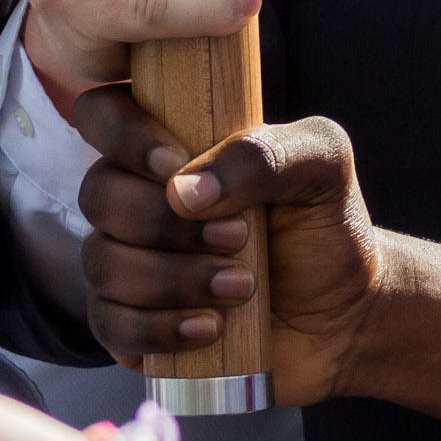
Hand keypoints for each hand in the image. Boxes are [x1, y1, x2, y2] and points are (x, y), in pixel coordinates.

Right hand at [76, 92, 389, 406]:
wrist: (341, 312)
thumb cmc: (323, 224)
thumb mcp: (322, 166)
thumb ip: (265, 155)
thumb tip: (185, 191)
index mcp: (172, 140)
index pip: (103, 112)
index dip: (122, 134)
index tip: (174, 164)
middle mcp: (137, 195)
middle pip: (99, 195)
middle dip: (167, 223)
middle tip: (237, 237)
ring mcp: (126, 260)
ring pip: (103, 264)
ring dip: (173, 280)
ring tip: (241, 287)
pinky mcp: (128, 323)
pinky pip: (110, 325)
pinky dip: (158, 329)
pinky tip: (209, 328)